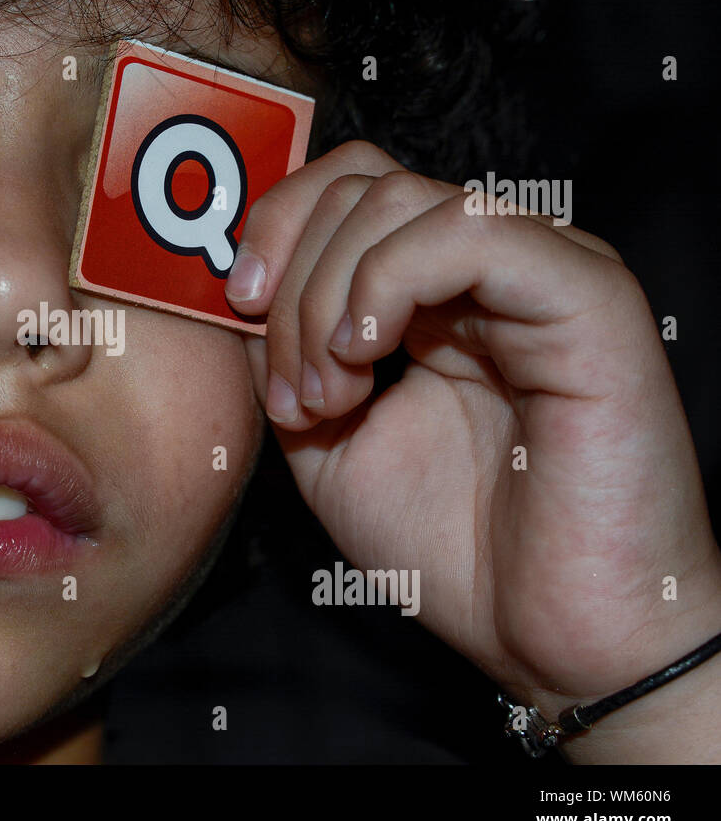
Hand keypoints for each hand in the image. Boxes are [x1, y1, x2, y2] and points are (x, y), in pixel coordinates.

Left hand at [227, 140, 720, 758]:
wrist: (557, 636)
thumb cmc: (456, 549)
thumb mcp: (327, 444)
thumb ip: (284, 358)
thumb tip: (241, 287)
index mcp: (435, 294)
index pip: (345, 190)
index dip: (274, 232)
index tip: (236, 308)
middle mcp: (488, 267)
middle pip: (359, 184)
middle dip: (292, 282)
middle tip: (295, 394)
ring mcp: (540, 270)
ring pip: (399, 200)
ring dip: (327, 299)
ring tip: (331, 400)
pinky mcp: (585, 296)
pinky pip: (468, 233)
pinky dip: (386, 285)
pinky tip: (365, 358)